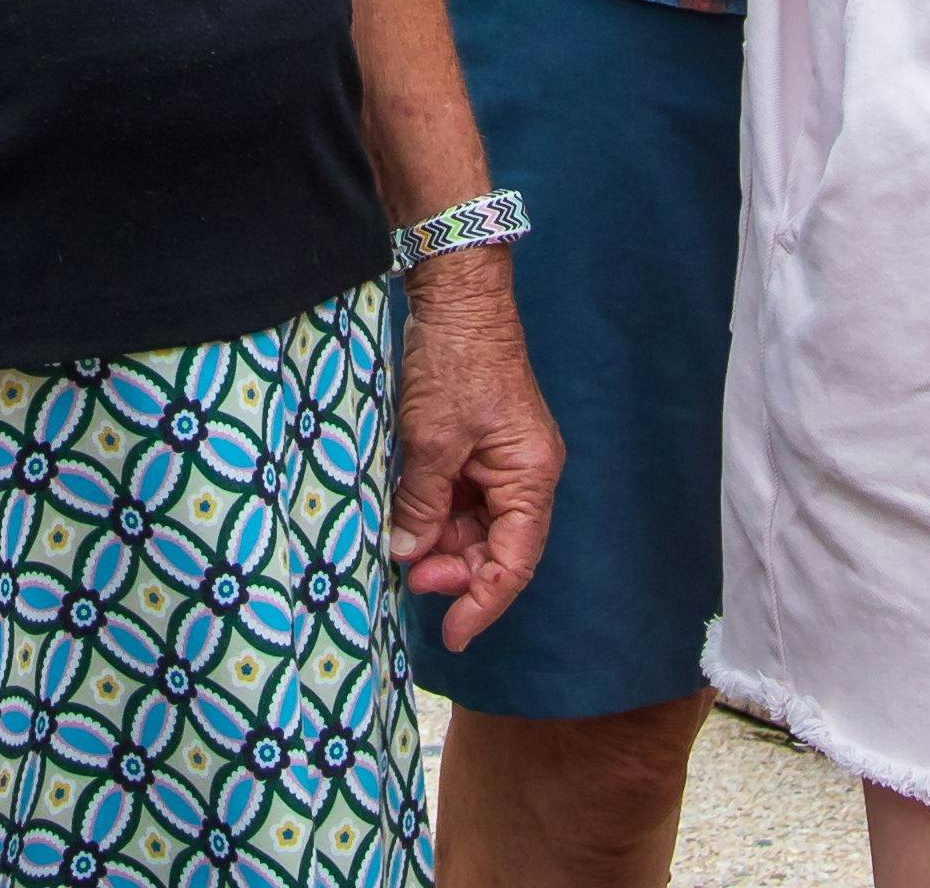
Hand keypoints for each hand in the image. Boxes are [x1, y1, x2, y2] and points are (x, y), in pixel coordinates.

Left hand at [385, 248, 559, 649]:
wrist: (455, 294)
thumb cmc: (457, 361)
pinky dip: (433, 511)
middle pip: (494, 547)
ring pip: (472, 524)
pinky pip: (458, 496)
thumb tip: (407, 554)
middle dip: (453, 568)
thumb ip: (422, 503)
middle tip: (408, 576)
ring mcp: (499, 460)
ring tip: (399, 543)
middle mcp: (523, 474)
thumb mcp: (432, 440)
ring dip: (438, 541)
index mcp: (530, 477)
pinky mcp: (475, 445)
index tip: (452, 635)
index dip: (483, 603)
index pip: (513, 562)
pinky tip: (404, 516)